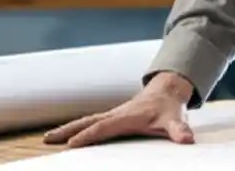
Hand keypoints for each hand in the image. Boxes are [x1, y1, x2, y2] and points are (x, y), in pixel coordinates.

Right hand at [43, 72, 196, 147]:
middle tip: (47, 138)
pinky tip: (66, 136)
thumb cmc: (169, 107)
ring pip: (86, 121)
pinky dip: (76, 128)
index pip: (104, 126)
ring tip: (48, 138)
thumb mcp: (176, 119)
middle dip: (68, 130)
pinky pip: (91, 123)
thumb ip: (180, 130)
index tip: (72, 143)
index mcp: (128, 116)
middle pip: (87, 121)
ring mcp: (113, 115)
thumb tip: (187, 139)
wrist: (168, 90)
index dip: (89, 135)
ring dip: (67, 129)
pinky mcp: (113, 117)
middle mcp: (116, 114)